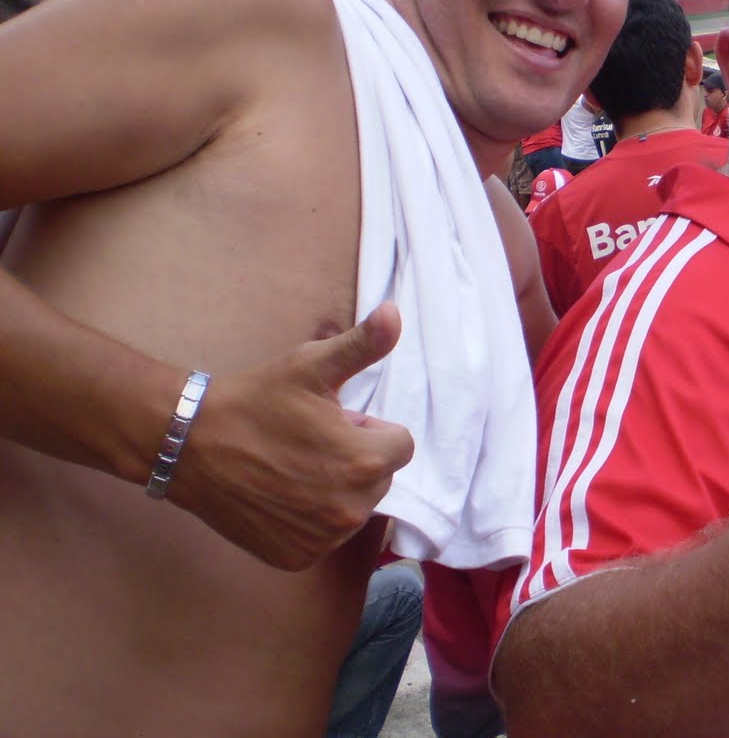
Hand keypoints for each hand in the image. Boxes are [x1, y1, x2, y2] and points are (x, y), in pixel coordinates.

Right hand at [165, 304, 415, 569]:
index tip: (332, 421)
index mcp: (365, 461)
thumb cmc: (255, 400)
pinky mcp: (295, 557)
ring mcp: (322, 540)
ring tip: (292, 465)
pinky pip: (325, 535)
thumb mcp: (312, 365)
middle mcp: (350, 510)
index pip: (400, 444)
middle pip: (379, 477)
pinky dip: (311, 518)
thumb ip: (364, 343)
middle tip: (309, 440)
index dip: (368, 428)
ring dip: (336, 488)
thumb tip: (396, 312)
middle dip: (355, 457)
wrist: (187, 443)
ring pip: (353, 506)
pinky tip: (280, 495)